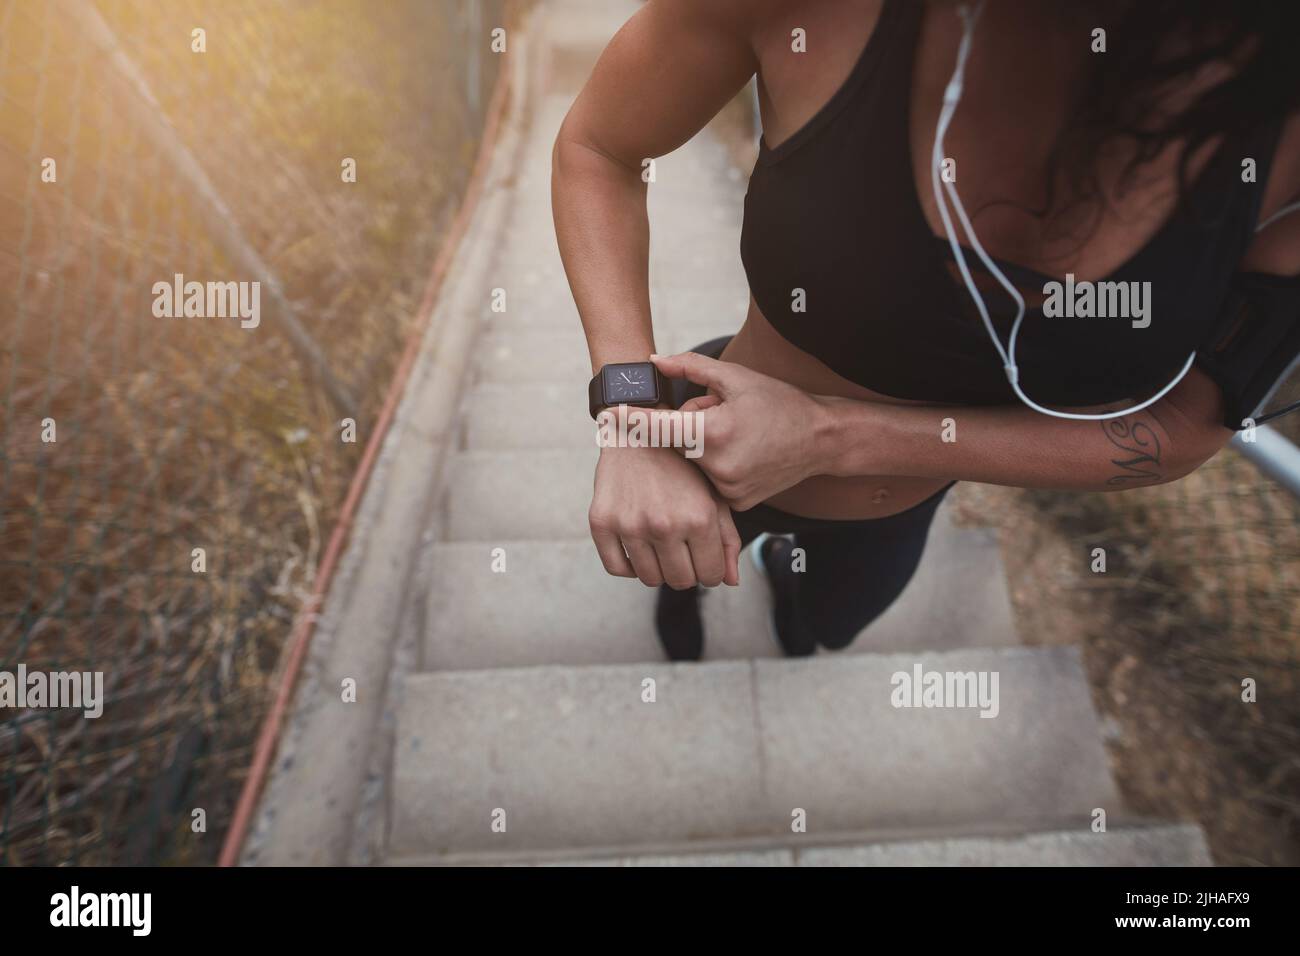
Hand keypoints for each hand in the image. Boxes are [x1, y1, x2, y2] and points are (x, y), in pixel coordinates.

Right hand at [589, 422, 741, 588]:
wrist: (639, 430)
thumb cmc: (682, 465)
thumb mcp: (713, 495)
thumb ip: (726, 539)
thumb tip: (730, 581)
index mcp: (698, 517)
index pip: (711, 575)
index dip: (711, 571)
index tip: (704, 558)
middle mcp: (664, 524)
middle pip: (681, 581)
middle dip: (686, 571)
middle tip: (682, 551)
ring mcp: (630, 524)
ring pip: (650, 578)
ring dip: (659, 569)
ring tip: (661, 546)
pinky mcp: (602, 521)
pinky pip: (617, 568)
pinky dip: (629, 566)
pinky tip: (639, 548)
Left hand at [649, 352, 832, 510]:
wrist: (821, 439)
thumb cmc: (779, 402)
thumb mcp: (737, 376)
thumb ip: (690, 366)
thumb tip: (653, 362)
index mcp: (714, 432)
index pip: (660, 426)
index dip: (632, 420)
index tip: (608, 416)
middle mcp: (718, 467)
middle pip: (679, 442)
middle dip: (690, 425)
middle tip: (723, 413)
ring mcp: (727, 490)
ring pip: (693, 463)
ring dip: (703, 446)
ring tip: (738, 434)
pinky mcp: (735, 503)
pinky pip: (708, 480)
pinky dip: (716, 465)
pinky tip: (743, 454)